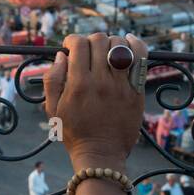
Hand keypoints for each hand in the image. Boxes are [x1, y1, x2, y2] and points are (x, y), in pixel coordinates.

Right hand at [43, 33, 147, 171]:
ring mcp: (122, 85)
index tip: (70, 48)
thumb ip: (52, 80)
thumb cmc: (74, 132)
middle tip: (87, 52)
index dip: (72, 40)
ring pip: (120, 45)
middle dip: (90, 40)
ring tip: (105, 50)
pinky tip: (128, 42)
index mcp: (79, 84)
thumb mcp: (52, 109)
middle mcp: (102, 81)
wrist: (101, 154)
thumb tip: (61, 56)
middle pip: (99, 41)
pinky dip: (136, 45)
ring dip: (110, 42)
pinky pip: (141, 58)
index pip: (79, 44)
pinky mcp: (136, 90)